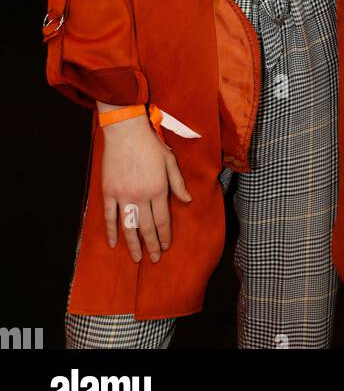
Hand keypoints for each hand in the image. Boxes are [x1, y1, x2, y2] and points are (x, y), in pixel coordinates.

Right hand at [100, 117, 191, 262]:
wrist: (126, 132)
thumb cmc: (150, 144)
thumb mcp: (170, 161)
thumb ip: (178, 183)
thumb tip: (187, 201)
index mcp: (158, 189)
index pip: (162, 219)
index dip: (165, 235)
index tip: (166, 246)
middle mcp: (141, 196)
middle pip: (147, 227)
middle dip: (152, 245)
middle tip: (154, 259)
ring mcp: (123, 195)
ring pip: (128, 226)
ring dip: (133, 244)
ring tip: (137, 258)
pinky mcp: (109, 192)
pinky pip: (110, 216)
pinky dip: (111, 231)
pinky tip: (114, 243)